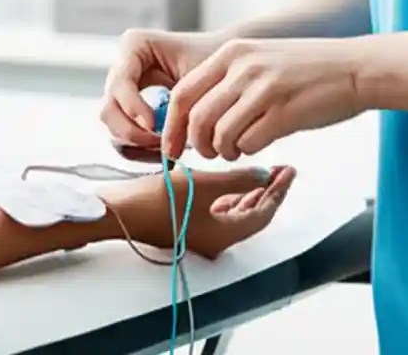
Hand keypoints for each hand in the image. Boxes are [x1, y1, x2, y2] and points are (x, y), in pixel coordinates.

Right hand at [100, 29, 221, 149]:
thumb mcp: (198, 73)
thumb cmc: (217, 60)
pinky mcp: (131, 109)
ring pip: (112, 127)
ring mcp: (124, 90)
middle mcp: (123, 67)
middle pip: (109, 109)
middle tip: (161, 143)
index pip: (120, 83)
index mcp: (134, 45)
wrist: (229, 64)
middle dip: (132, 131)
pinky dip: (141, 149)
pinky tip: (165, 151)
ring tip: (167, 148)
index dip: (133, 108)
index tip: (155, 126)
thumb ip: (176, 98)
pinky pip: (125, 136)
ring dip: (136, 144)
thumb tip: (154, 129)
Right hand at [101, 165, 296, 259]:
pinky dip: (228, 194)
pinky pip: (218, 210)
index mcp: (224, 235)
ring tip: (260, 170)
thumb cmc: (155, 202)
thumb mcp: (203, 184)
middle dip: (267, 190)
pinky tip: (228, 177)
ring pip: (235, 212)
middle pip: (252, 214)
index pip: (263, 212)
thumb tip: (265, 173)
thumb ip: (238, 178)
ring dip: (248, 191)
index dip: (278, 190)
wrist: (118, 212)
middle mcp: (216, 239)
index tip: (289, 170)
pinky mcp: (186, 224)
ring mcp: (201, 233)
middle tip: (280, 169)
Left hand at [163, 38, 365, 160]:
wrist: (355, 68)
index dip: (172, 126)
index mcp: (232, 53)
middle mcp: (244, 68)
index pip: (183, 93)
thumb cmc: (305, 70)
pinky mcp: (285, 111)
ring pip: (220, 134)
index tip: (171, 147)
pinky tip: (257, 145)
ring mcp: (265, 89)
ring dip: (223, 151)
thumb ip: (227, 81)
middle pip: (197, 117)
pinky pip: (249, 143)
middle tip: (207, 154)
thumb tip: (192, 118)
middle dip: (196, 145)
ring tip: (235, 150)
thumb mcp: (259, 60)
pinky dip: (247, 151)